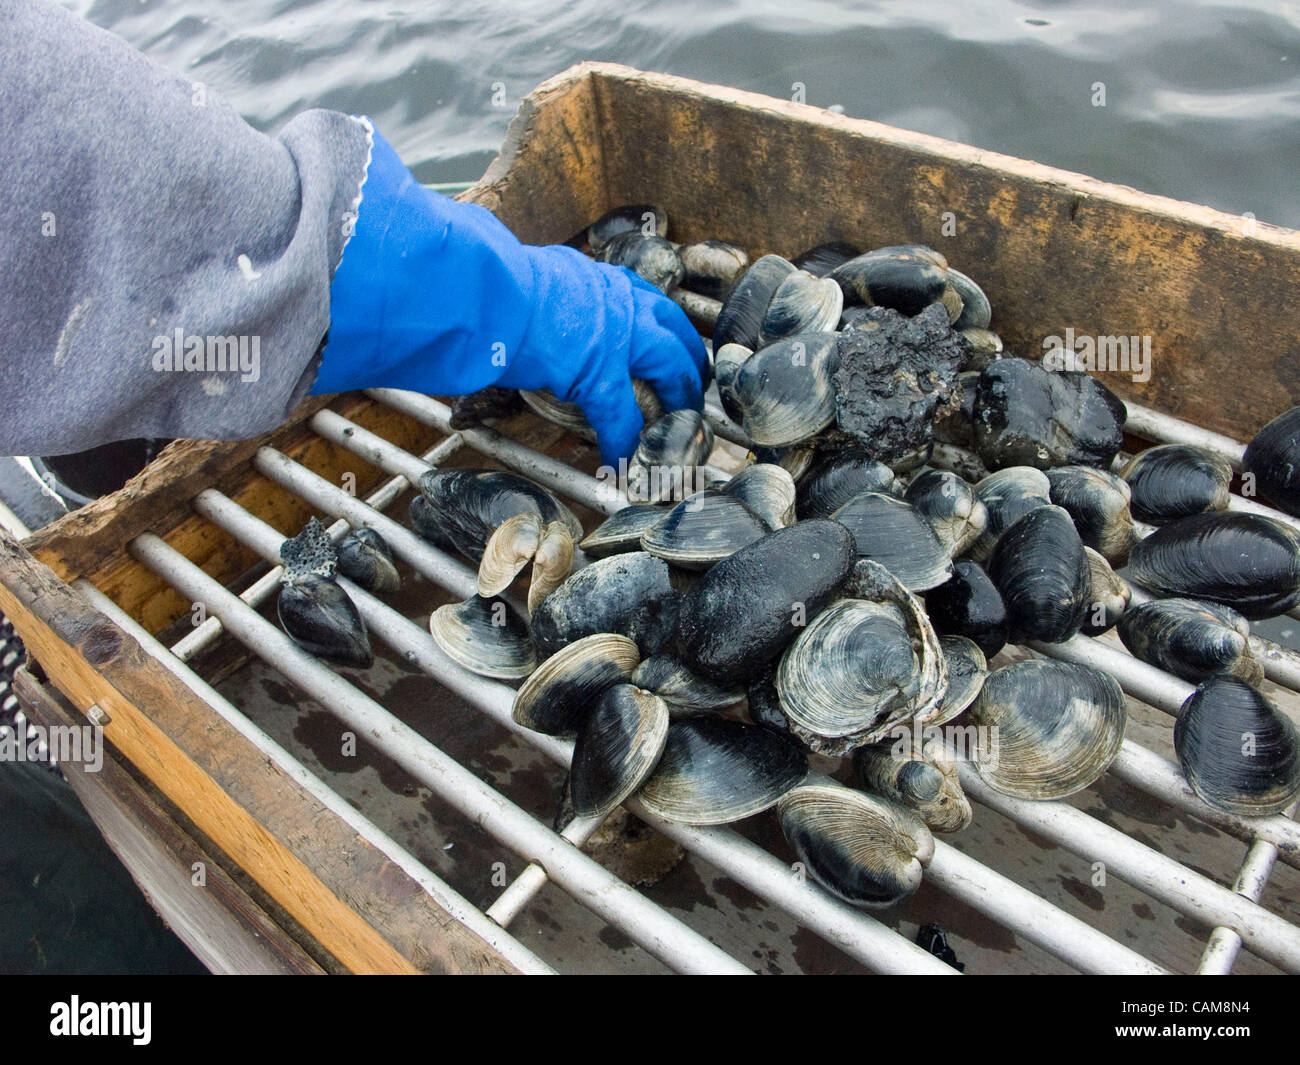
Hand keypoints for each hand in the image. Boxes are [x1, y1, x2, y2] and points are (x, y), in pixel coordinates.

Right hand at [497, 246, 707, 464]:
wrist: (487, 294)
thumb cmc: (496, 285)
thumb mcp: (540, 277)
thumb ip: (558, 294)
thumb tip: (542, 307)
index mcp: (605, 281)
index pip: (649, 304)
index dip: (664, 329)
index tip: (668, 345)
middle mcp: (623, 303)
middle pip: (677, 334)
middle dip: (691, 363)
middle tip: (692, 386)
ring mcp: (619, 339)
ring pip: (672, 369)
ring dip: (679, 400)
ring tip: (677, 427)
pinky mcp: (600, 376)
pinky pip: (623, 419)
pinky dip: (623, 443)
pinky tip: (619, 462)